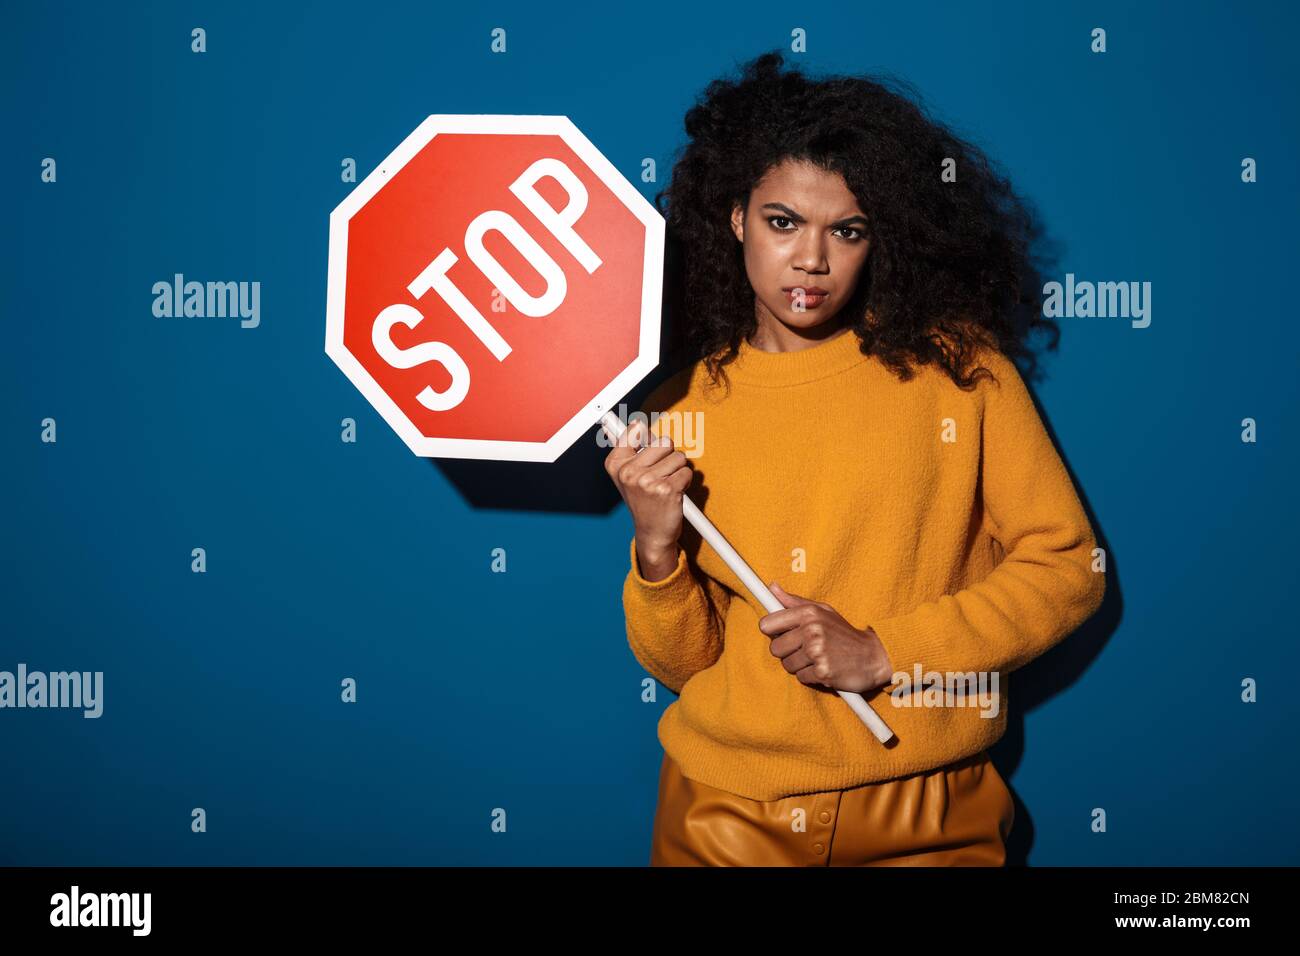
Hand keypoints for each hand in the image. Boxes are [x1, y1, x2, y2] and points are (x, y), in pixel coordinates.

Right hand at [603, 420, 693, 559]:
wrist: (652, 533)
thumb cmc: (643, 500)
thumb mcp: (629, 475)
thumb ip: (632, 448)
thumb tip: (636, 423)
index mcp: (616, 464)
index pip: (636, 429)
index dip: (648, 436)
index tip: (646, 442)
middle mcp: (628, 471)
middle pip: (664, 441)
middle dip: (668, 456)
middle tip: (660, 474)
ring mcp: (646, 481)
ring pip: (678, 457)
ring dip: (678, 470)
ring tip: (667, 485)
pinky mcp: (666, 490)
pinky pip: (687, 472)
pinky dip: (685, 481)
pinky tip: (674, 493)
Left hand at [758, 582, 893, 694]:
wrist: (874, 655)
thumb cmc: (844, 633)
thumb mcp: (823, 611)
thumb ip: (795, 601)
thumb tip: (772, 587)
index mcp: (808, 613)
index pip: (767, 624)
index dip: (771, 631)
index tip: (780, 634)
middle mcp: (811, 630)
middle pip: (774, 648)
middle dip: (786, 652)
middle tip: (803, 649)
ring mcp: (817, 652)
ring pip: (787, 665)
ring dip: (799, 665)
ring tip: (816, 659)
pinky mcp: (822, 672)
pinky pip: (801, 678)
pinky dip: (810, 676)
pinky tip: (823, 668)